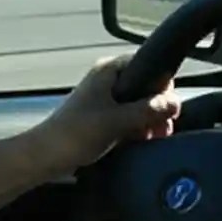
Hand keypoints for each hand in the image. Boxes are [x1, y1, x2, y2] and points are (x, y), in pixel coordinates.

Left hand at [28, 53, 180, 172]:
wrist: (46, 156)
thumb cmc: (76, 133)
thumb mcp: (119, 121)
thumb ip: (149, 110)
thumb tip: (175, 103)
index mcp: (108, 70)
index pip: (147, 64)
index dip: (162, 84)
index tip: (169, 106)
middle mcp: (106, 80)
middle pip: (145, 87)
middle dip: (157, 107)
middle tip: (164, 127)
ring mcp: (103, 99)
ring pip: (137, 104)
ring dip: (149, 120)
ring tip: (155, 136)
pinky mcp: (101, 117)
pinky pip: (127, 117)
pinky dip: (137, 127)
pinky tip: (142, 140)